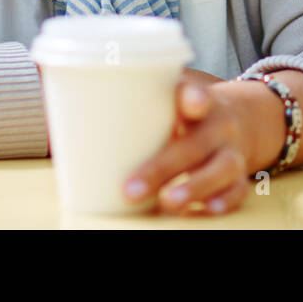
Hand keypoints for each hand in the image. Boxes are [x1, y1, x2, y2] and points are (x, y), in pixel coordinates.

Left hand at [121, 69, 264, 215]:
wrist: (246, 119)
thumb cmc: (190, 114)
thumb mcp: (172, 98)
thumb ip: (131, 100)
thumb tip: (56, 92)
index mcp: (198, 103)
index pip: (196, 94)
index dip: (192, 97)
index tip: (190, 104)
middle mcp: (217, 126)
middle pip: (194, 144)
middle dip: (164, 167)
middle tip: (130, 188)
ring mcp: (230, 151)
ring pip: (219, 169)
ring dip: (194, 187)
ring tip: (168, 202)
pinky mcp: (238, 174)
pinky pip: (236, 190)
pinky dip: (224, 200)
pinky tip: (208, 209)